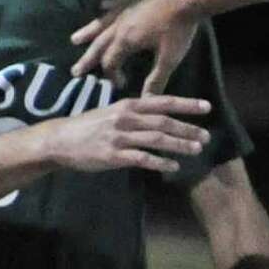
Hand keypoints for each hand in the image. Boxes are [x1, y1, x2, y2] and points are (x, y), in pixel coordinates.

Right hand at [45, 93, 211, 175]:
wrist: (61, 140)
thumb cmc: (89, 126)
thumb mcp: (113, 112)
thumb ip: (136, 113)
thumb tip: (161, 116)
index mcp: (128, 105)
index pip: (163, 102)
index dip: (186, 104)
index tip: (207, 106)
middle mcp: (126, 118)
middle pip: (164, 122)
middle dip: (188, 128)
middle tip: (207, 136)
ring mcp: (120, 137)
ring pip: (156, 139)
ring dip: (179, 145)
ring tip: (196, 149)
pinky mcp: (114, 155)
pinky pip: (142, 159)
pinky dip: (160, 163)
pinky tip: (173, 166)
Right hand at [71, 0, 199, 93]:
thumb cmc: (178, 28)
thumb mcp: (169, 58)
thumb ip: (156, 79)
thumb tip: (146, 100)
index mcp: (126, 41)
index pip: (110, 63)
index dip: (112, 76)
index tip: (119, 85)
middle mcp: (119, 25)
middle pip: (99, 45)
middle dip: (88, 60)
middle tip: (75, 71)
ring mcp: (124, 9)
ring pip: (101, 24)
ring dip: (88, 33)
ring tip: (75, 40)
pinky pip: (115, 4)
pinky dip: (106, 7)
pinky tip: (101, 5)